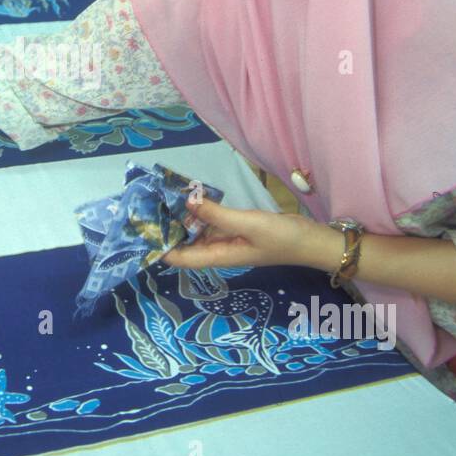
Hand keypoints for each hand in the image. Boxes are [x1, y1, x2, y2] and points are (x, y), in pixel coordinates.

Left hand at [159, 198, 315, 269]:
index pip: (182, 258)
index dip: (161, 249)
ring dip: (184, 218)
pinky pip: (212, 223)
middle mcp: (219, 250)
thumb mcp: (248, 223)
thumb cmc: (282, 238)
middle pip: (186, 244)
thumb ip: (217, 214)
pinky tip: (192, 197)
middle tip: (149, 207)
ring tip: (164, 198)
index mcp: (219, 256)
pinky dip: (201, 212)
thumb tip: (186, 202)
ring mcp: (228, 240)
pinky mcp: (237, 229)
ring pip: (198, 231)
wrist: (312, 241)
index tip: (142, 233)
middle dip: (169, 230)